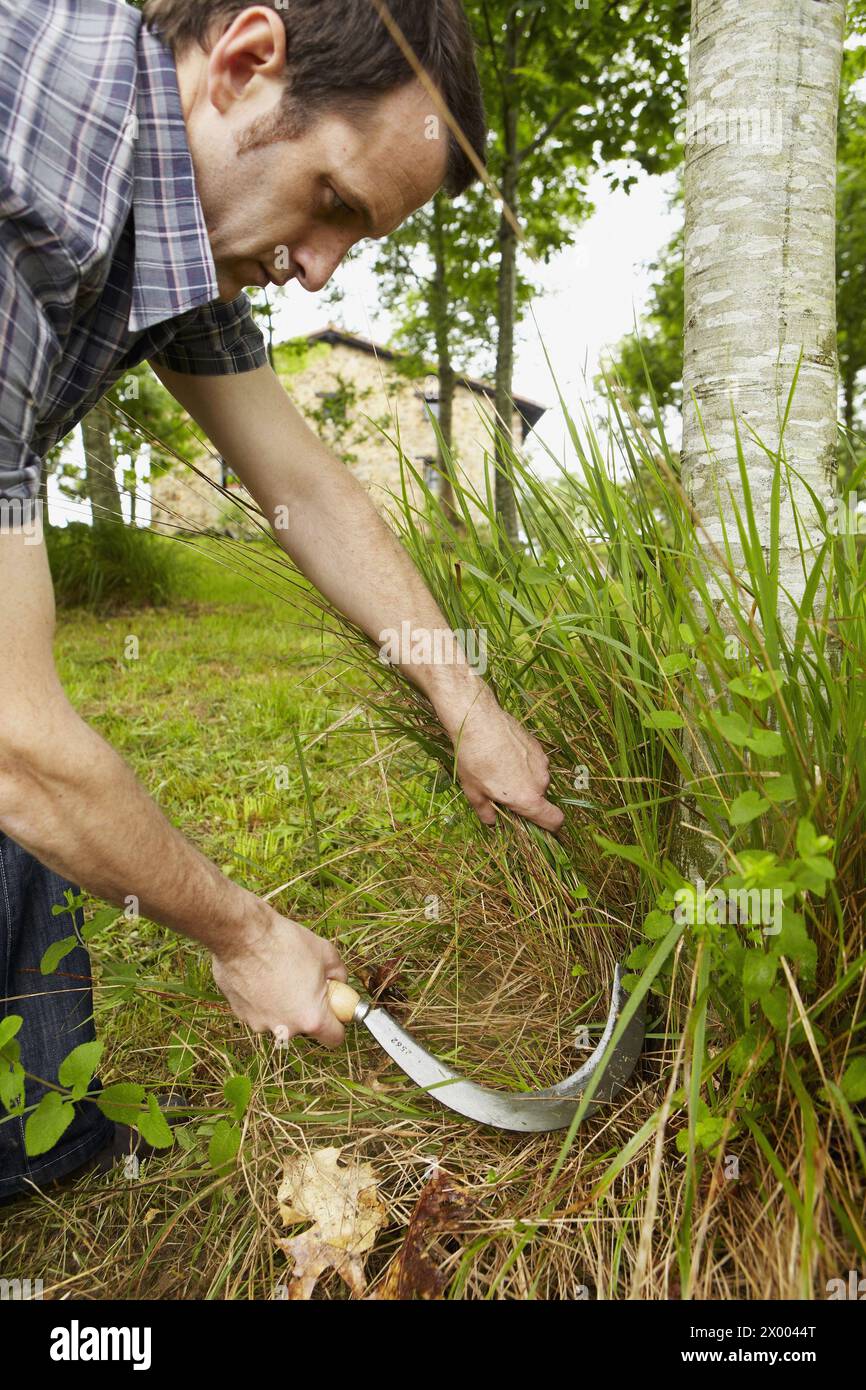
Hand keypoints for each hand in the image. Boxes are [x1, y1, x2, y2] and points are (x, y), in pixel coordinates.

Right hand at [212, 909, 348, 1048]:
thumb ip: (338, 975)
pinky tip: (260, 976)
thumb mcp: (326, 953)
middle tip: (304, 982)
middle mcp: (285, 1029)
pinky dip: (263, 999)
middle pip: (305, 1026)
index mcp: (311, 1018)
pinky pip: (260, 1011)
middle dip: (308, 1008)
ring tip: (278, 974)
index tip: (334, 1007)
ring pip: (280, 1019)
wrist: (243, 935)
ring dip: (283, 1004)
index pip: (334, 1038)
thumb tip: (338, 982)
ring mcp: (260, 1024)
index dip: (338, 1021)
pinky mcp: (241, 1015)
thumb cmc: (285, 943)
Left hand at [442, 683, 563, 830]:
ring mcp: (542, 762)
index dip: (551, 827)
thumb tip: (491, 823)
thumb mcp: (474, 791)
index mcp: (527, 798)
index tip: (540, 826)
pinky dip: (523, 764)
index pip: (555, 820)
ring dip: (524, 780)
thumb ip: (486, 811)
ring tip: (499, 769)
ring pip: (537, 779)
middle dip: (526, 799)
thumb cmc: (474, 759)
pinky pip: (534, 763)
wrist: (477, 720)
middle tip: (502, 790)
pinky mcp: (538, 746)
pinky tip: (504, 754)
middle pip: (540, 798)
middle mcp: (540, 782)